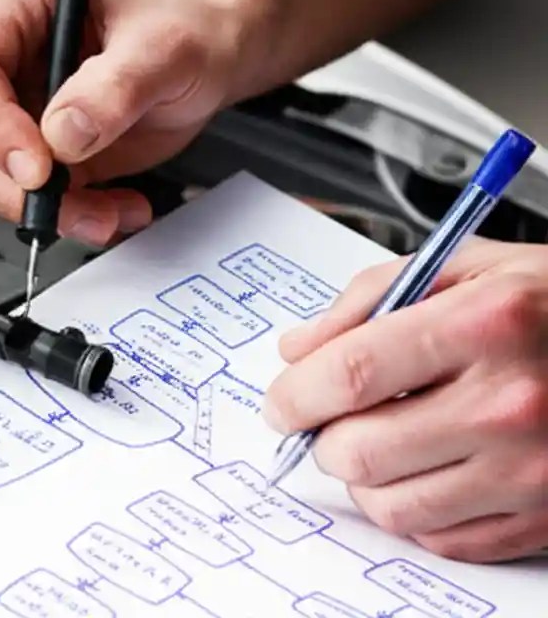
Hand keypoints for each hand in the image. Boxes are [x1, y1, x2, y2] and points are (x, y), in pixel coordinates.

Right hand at [0, 0, 247, 245]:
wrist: (208, 65)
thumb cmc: (186, 35)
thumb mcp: (166, 49)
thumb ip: (115, 87)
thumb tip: (63, 133)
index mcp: (17, 6)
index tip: (37, 167)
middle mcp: (2, 59)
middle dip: (17, 183)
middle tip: (73, 198)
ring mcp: (11, 111)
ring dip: (45, 209)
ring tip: (106, 210)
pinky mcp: (30, 155)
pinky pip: (20, 201)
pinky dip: (64, 218)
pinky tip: (109, 209)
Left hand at [264, 237, 547, 561]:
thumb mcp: (471, 264)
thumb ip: (373, 297)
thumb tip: (299, 350)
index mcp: (486, 324)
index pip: (349, 374)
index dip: (294, 394)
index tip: (281, 402)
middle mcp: (511, 403)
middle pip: (360, 450)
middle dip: (322, 438)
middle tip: (326, 422)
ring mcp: (533, 470)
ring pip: (392, 505)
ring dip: (363, 479)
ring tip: (380, 441)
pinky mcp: (544, 517)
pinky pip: (443, 537)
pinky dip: (415, 510)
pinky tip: (429, 469)